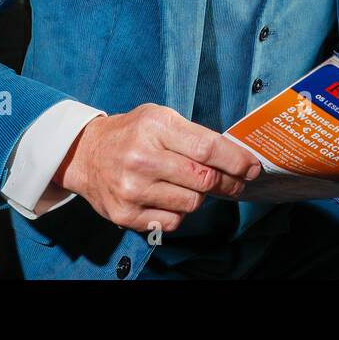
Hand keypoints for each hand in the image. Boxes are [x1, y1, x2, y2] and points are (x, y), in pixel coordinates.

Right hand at [52, 103, 260, 232]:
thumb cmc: (132, 133)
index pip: (207, 148)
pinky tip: (170, 197)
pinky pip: (173, 222)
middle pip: (204, 179)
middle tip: (237, 181)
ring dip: (200, 196)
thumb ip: (195, 135)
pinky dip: (179, 212)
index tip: (252, 167)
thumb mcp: (160, 118)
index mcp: (155, 126)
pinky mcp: (126, 214)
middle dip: (228, 182)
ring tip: (191, 185)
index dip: (236, 161)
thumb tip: (235, 158)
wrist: (86, 154)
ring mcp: (132, 189)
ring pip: (192, 203)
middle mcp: (142, 158)